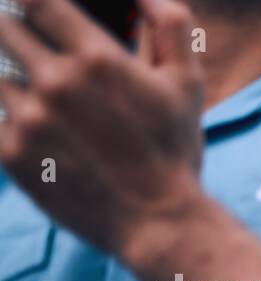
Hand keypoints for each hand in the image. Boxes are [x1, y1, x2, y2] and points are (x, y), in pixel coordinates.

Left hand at [0, 0, 204, 256]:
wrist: (158, 222)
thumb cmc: (174, 151)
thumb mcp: (187, 83)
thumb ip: (170, 23)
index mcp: (96, 57)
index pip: (35, 0)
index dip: (34, 4)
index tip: (39, 14)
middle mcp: (56, 82)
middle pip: (3, 28)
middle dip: (17, 34)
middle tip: (37, 55)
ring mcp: (29, 118)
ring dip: (19, 86)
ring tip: (52, 112)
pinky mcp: (11, 153)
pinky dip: (13, 124)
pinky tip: (45, 140)